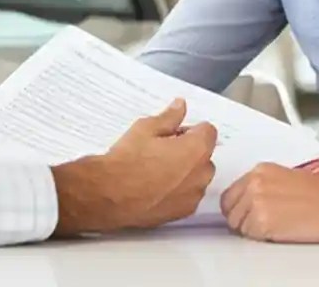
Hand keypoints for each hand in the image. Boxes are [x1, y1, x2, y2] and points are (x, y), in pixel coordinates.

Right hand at [51, 98, 216, 235]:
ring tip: (157, 171)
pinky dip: (179, 191)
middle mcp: (201, 173)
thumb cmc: (127, 160)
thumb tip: (180, 106)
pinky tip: (156, 188)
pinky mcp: (183, 212)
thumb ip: (169, 117)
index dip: (190, 129)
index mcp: (196, 149)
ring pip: (197, 177)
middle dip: (190, 151)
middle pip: (204, 155)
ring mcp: (193, 195)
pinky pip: (188, 195)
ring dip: (186, 172)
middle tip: (162, 150)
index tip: (173, 133)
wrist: (109, 194)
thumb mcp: (145, 128)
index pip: (208, 131)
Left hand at [221, 162, 318, 242]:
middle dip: (242, 219)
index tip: (246, 214)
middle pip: (230, 210)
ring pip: (238, 225)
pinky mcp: (262, 221)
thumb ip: (263, 185)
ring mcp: (256, 202)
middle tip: (262, 224)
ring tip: (276, 226)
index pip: (230, 194)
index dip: (238, 208)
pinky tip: (279, 231)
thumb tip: (247, 200)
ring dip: (252, 230)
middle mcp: (254, 183)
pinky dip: (261, 238)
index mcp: (260, 170)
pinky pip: (250, 235)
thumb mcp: (286, 178)